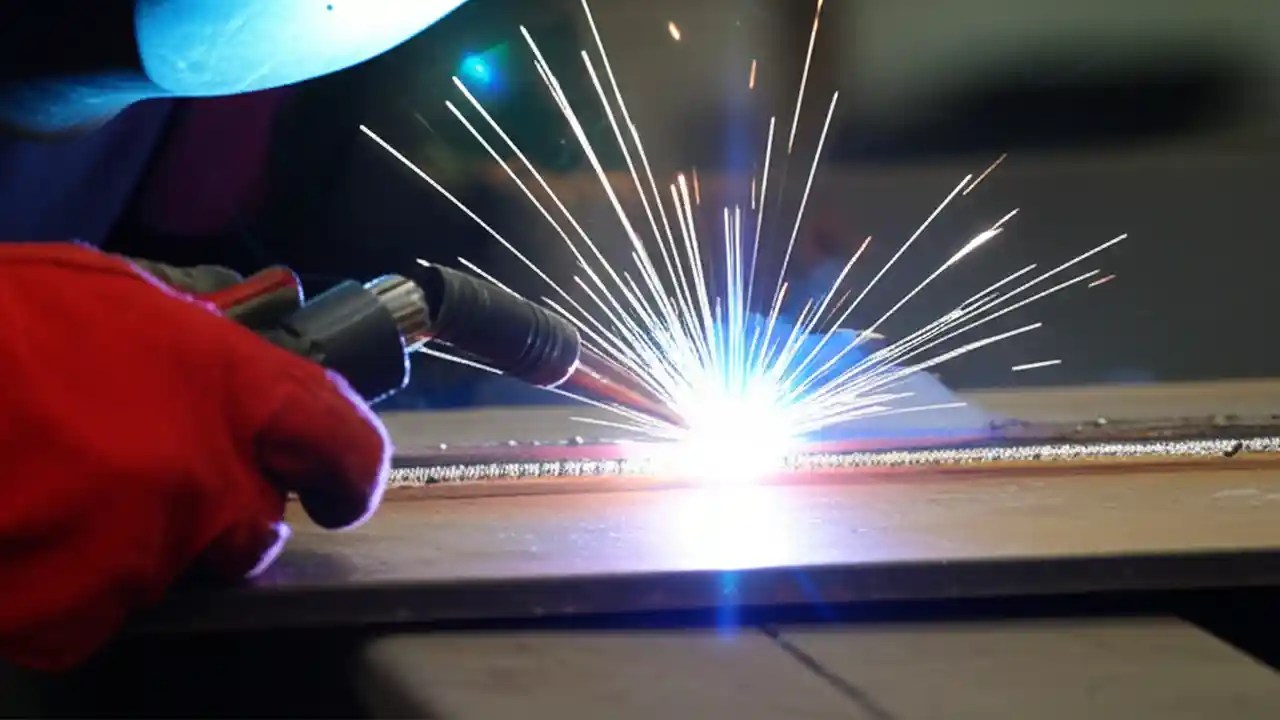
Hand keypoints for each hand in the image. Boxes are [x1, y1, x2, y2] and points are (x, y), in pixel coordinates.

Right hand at [0, 243, 389, 670]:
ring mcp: (146, 551)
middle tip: (153, 474)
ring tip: (65, 487)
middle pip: (256, 524)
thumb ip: (193, 324)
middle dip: (222, 509)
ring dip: (142, 540)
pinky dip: (72, 582)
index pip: (339, 440)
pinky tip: (30, 531)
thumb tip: (243, 327)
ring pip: (177, 566)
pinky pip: (101, 609)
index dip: (348, 468)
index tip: (339, 486)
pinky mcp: (81, 611)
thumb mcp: (105, 291)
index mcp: (228, 387)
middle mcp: (206, 477)